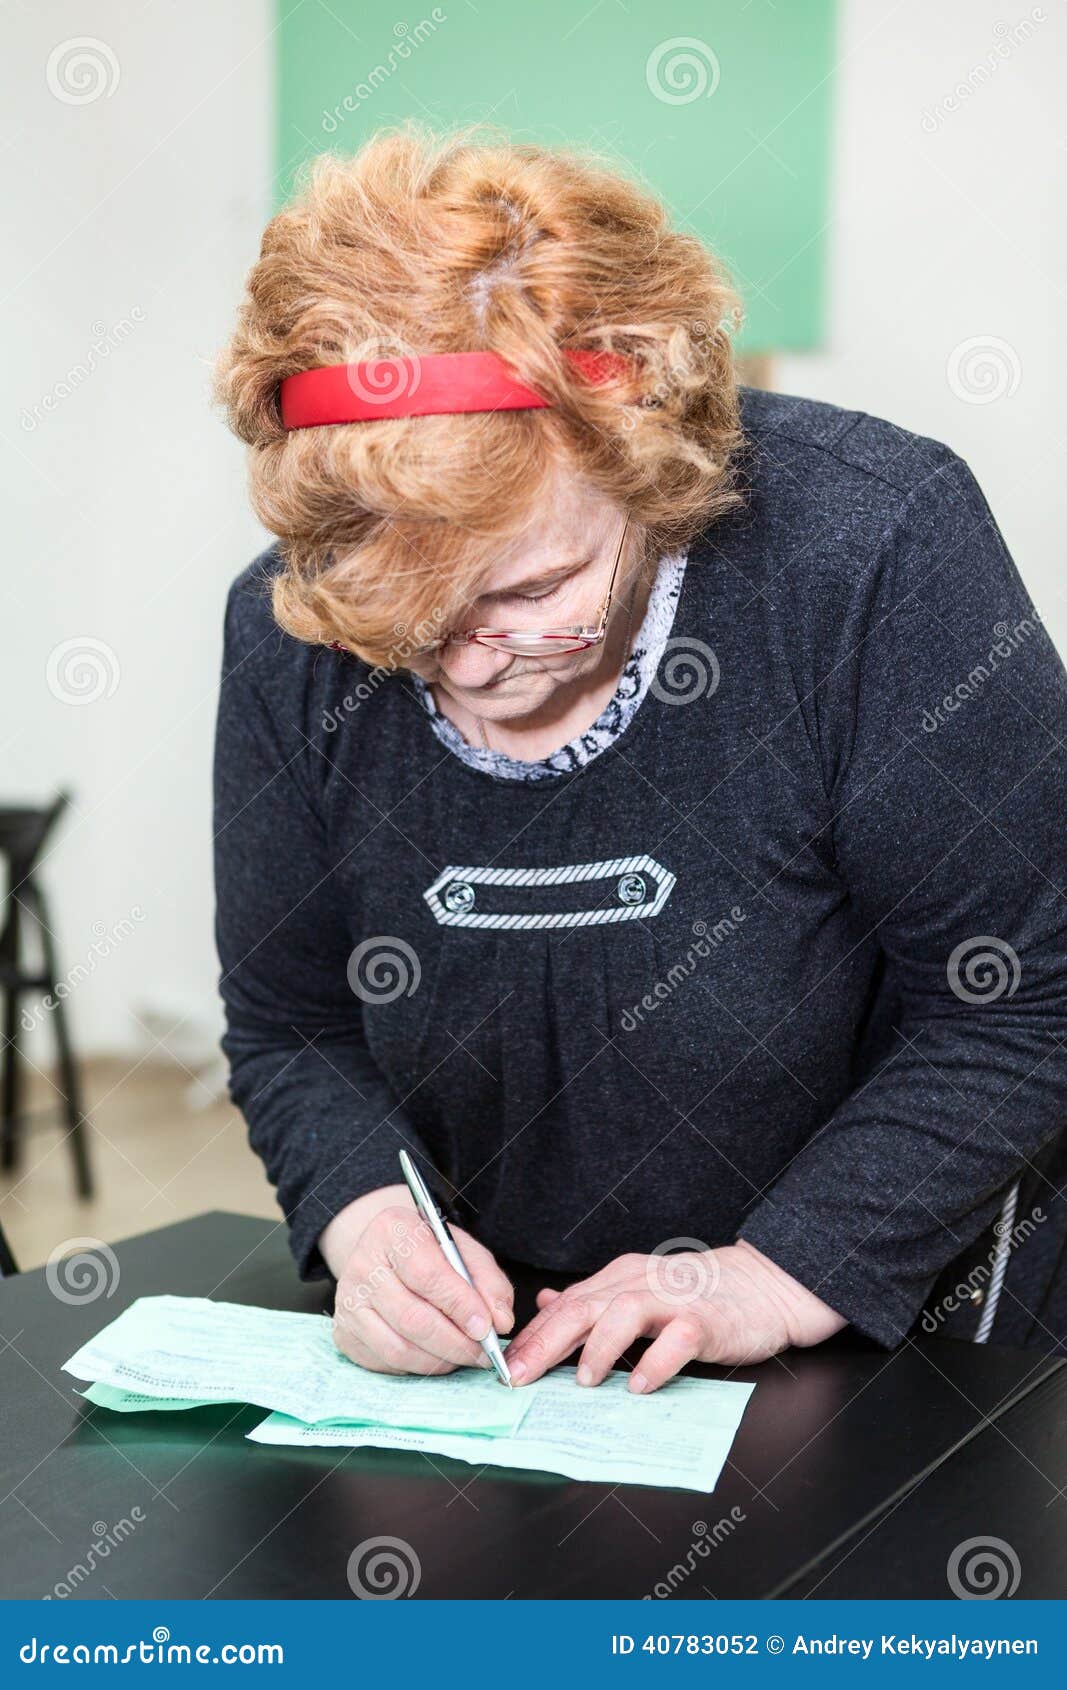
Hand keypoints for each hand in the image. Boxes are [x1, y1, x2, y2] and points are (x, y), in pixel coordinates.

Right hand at [322, 1185, 514, 1375]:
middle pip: (412, 1317)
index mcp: (392, 1231)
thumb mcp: (462, 1250)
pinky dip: (420, 1367)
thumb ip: (487, 1280)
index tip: (487, 1326)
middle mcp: (362, 1265)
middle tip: (483, 1353)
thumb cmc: (428, 1251)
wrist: (384, 1255)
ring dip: (441, 1360)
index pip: (427, 1275)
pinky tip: (439, 1357)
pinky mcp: (345, 1333)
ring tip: (466, 1356)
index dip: (459, 1304)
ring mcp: (349, 1302)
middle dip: (456, 1342)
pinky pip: (387, 1362)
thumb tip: (501, 1321)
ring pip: (399, 1347)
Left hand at [504, 1241, 845, 1392]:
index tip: (504, 1366)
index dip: (533, 1335)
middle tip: (520, 1376)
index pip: (566, 1305)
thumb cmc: (699, 1294)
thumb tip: (546, 1303)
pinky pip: (678, 1338)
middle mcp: (641, 1283)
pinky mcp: (707, 1320)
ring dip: (599, 1348)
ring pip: (625, 1313)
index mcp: (620, 1278)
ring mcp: (675, 1299)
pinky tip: (641, 1386)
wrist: (764, 1285)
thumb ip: (594, 1299)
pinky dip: (657, 1362)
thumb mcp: (639, 1288)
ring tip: (584, 1381)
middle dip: (546, 1343)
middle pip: (584, 1307)